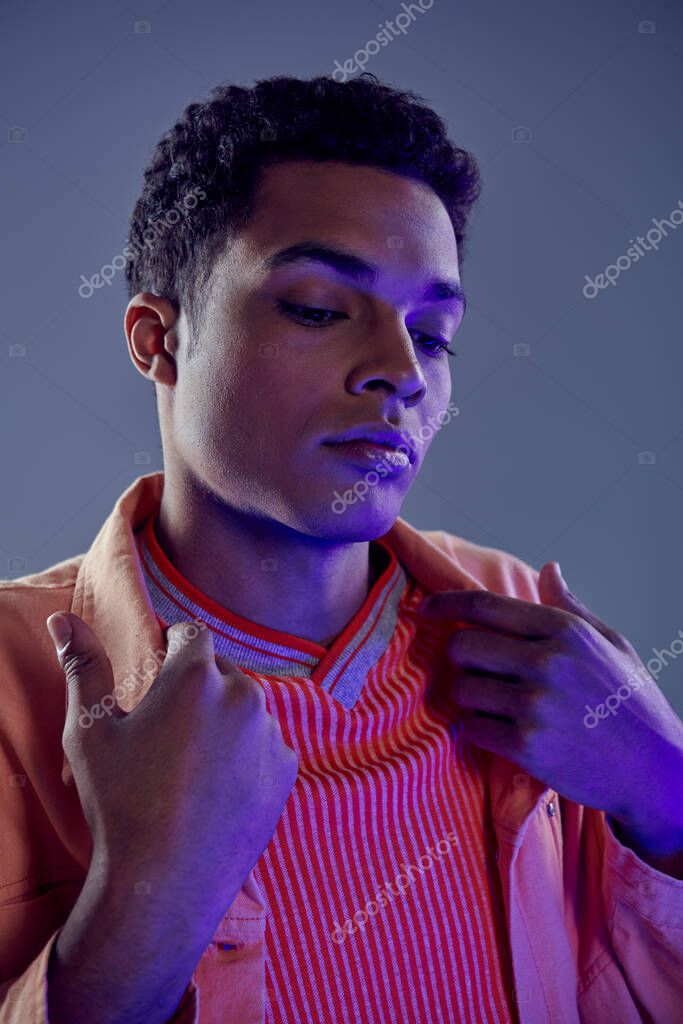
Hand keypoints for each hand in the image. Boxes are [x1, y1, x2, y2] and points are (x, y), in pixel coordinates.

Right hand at [46, 611, 298, 928]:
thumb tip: (65, 618)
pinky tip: (215, 784)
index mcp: (195, 678)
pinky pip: (265, 742)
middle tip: (166, 731)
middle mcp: (243, 696)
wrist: (164, 886)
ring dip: (222, 718)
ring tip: (189, 763)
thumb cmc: (119, 805)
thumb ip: (83, 666)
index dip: (171, 648)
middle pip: (219, 670)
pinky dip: (245, 751)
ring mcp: (270, 733)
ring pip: (244, 706)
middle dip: (195, 686)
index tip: (156, 673)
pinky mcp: (286, 768)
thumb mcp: (89, 732)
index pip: (190, 634)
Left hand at [418, 562, 682, 835]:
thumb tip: (548, 569)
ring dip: (471, 699)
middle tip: (480, 673)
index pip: (484, 606)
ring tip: (499, 707)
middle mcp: (546, 662)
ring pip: (463, 690)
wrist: (656, 770)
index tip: (425, 608)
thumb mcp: (611, 644)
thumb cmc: (631, 703)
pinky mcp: (526, 746)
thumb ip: (570, 607)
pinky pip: (473, 729)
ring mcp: (535, 705)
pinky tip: (506, 733)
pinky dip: (480, 731)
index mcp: (563, 631)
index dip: (445, 604)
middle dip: (462, 660)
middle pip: (462, 646)